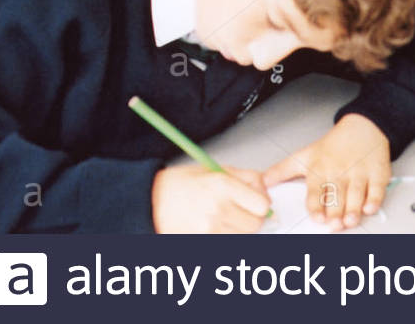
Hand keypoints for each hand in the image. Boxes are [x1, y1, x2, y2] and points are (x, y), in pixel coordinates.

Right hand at [152, 163, 269, 233]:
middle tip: (242, 211)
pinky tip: (215, 226)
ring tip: (225, 218)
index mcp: (223, 186)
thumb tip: (265, 189)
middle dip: (252, 218)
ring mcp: (208, 229)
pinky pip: (226, 243)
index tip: (257, 202)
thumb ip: (245, 177)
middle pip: (255, 224)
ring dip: (238, 229)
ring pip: (242, 236)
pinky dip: (225, 237)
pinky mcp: (201, 242)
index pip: (262, 205)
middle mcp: (217, 208)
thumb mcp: (216, 170)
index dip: (262, 203)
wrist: (149, 201)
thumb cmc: (180, 184)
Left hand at [263, 114, 390, 230]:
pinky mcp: (377, 174)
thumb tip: (263, 181)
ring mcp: (360, 174)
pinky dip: (374, 200)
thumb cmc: (333, 145)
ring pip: (356, 196)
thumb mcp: (305, 155)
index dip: (317, 207)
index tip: (318, 217)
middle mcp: (340, 173)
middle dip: (336, 213)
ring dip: (353, 210)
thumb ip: (283, 170)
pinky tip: (369, 208)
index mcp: (320, 170)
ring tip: (349, 221)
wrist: (363, 127)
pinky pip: (377, 189)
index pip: (316, 192)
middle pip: (337, 197)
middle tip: (335, 224)